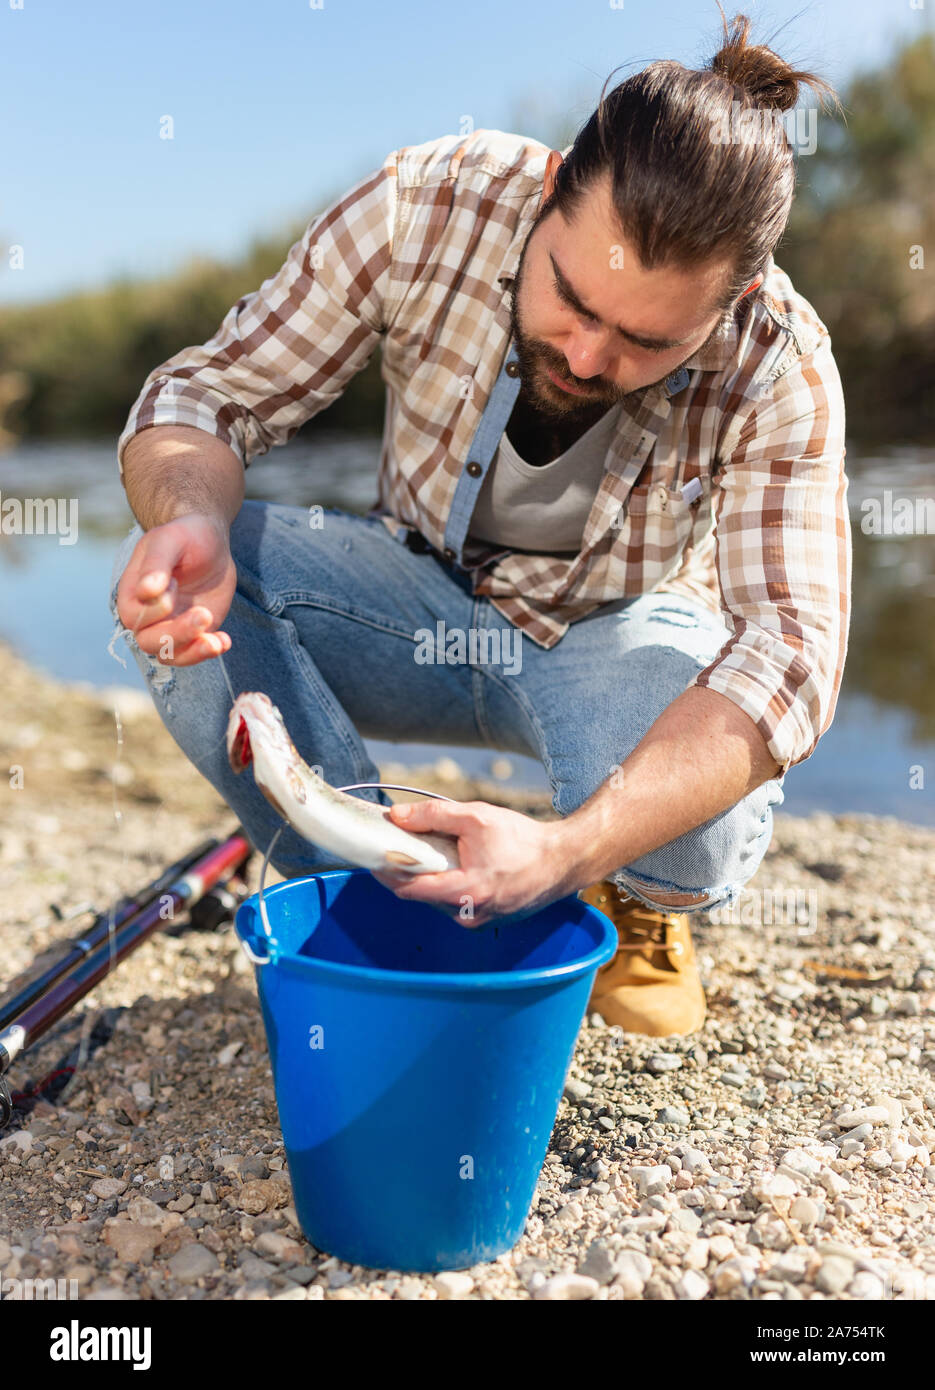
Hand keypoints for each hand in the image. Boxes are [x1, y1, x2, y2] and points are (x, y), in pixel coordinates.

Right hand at [116, 513, 236, 665]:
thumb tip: (146, 590)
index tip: (174, 582)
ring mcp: (170, 627)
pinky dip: (209, 651)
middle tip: (205, 615)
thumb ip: (156, 564)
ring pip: (171, 655)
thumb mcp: (169, 540)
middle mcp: (147, 616)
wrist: (209, 542)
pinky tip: (224, 641)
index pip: (135, 616)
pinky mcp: (193, 633)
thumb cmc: (184, 536)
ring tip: (217, 641)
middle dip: (178, 634)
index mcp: (131, 593)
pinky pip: (194, 653)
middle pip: (150, 642)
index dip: (155, 607)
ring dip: (194, 652)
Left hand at [371, 799, 573, 927]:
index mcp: (466, 892)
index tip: (372, 854)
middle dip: (402, 872)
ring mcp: (478, 920)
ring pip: (435, 900)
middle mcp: (469, 914)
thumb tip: (397, 817)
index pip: (409, 888)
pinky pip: (453, 903)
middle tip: (389, 848)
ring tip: (416, 853)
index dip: (387, 871)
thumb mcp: (476, 817)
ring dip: (423, 879)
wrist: (562, 861)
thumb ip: (433, 816)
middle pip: (419, 895)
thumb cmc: (523, 840)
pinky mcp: (486, 919)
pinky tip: (444, 866)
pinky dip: (443, 885)